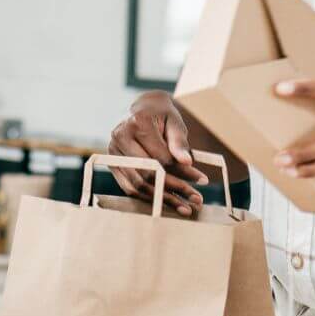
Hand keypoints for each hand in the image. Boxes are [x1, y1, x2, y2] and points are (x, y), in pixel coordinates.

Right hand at [107, 91, 210, 215]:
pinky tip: (167, 202)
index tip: (202, 181)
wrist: (143, 108)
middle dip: (173, 189)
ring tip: (185, 207)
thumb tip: (187, 162)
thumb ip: (179, 142)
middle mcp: (120, 137)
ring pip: (137, 184)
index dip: (182, 172)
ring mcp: (113, 152)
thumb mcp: (175, 122)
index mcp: (137, 123)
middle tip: (196, 199)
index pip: (160, 157)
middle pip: (147, 173)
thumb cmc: (162, 115)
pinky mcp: (112, 164)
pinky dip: (149, 197)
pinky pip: (129, 187)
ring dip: (162, 199)